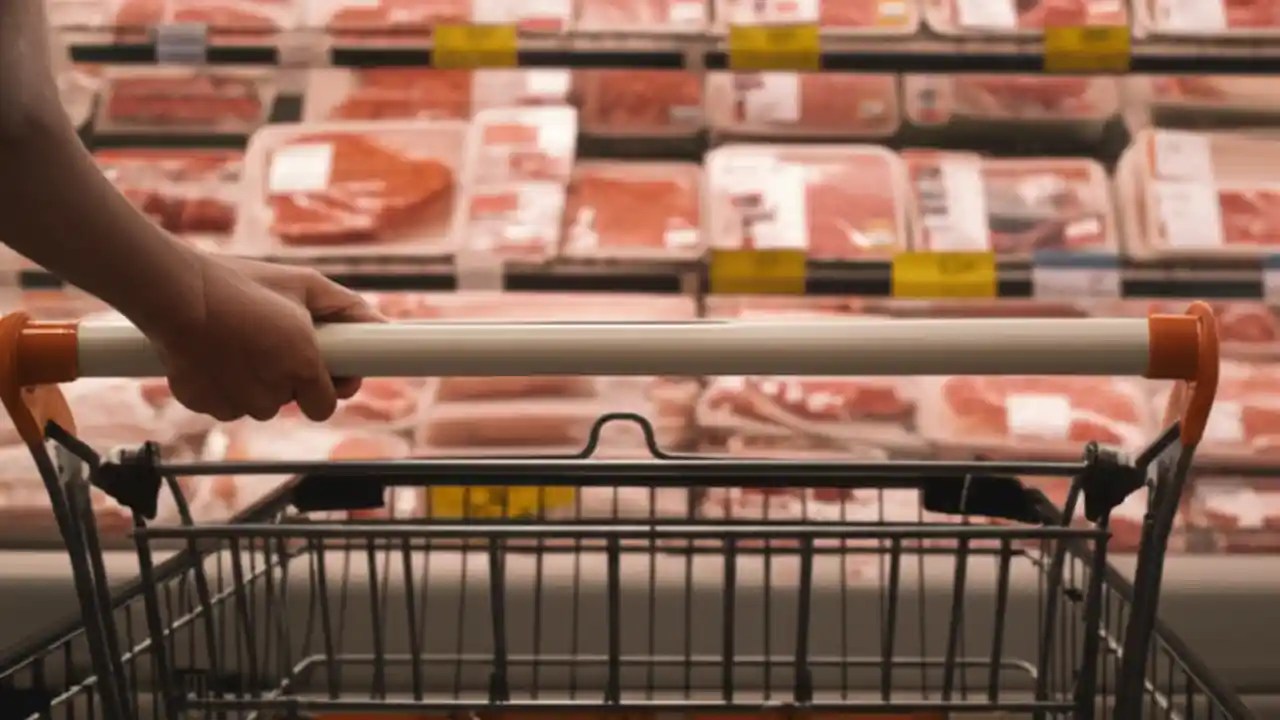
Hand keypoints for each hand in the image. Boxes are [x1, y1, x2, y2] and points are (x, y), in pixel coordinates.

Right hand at [140, 256, 383, 421]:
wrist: (173, 291)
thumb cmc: (242, 284)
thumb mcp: (304, 284)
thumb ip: (347, 309)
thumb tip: (385, 327)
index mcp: (303, 365)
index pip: (326, 405)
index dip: (327, 386)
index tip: (322, 370)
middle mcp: (273, 391)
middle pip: (290, 402)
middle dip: (287, 378)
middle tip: (270, 341)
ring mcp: (236, 401)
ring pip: (256, 405)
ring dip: (254, 383)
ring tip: (238, 342)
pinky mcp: (202, 404)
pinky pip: (223, 404)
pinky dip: (222, 386)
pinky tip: (214, 354)